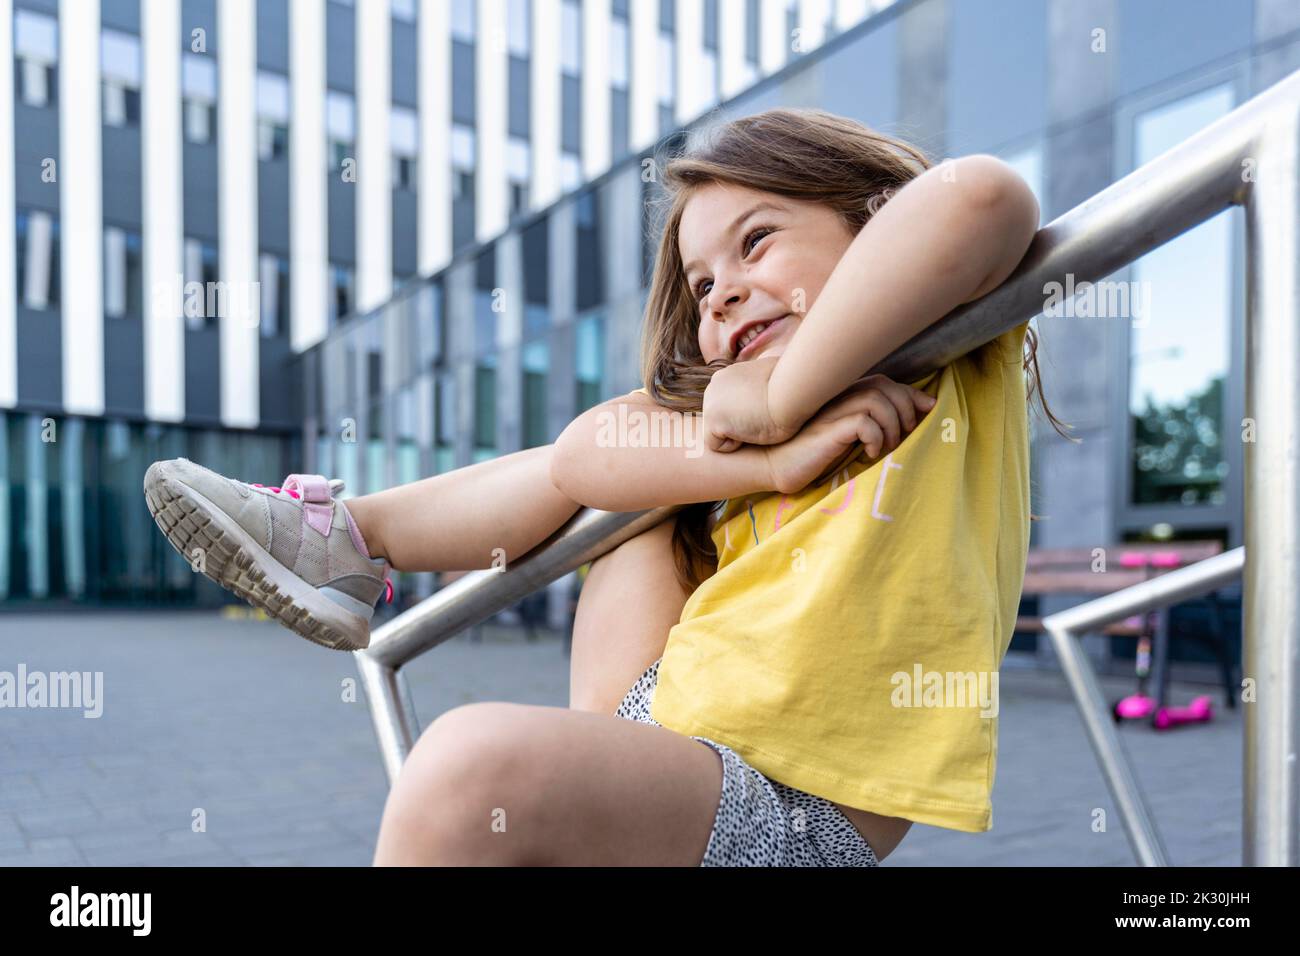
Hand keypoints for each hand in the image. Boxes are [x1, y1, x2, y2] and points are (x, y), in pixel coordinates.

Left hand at [701, 357, 792, 452]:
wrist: (791, 391)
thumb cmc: (792, 386)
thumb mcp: (771, 377)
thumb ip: (757, 384)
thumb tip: (767, 380)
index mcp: (728, 376)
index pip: (728, 407)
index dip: (747, 414)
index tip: (764, 409)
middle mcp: (713, 386)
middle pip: (720, 420)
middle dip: (738, 425)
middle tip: (763, 417)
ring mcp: (710, 401)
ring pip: (718, 433)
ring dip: (738, 434)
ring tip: (758, 421)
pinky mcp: (711, 418)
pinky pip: (717, 445)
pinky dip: (735, 445)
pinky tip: (751, 430)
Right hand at [762, 376, 935, 494]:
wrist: (775, 466)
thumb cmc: (811, 454)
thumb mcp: (845, 437)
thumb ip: (870, 425)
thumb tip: (908, 423)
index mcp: (844, 396)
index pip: (886, 383)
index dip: (911, 394)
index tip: (928, 410)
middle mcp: (838, 398)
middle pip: (885, 387)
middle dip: (905, 410)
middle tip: (903, 436)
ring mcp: (831, 412)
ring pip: (877, 401)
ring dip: (892, 425)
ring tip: (886, 446)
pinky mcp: (827, 431)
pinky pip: (863, 422)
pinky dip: (875, 437)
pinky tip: (869, 453)